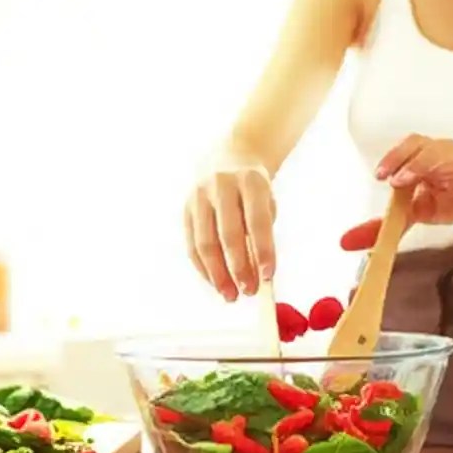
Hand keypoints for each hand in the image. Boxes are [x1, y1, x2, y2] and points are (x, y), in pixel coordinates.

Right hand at [183, 161, 276, 301]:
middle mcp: (221, 185)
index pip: (257, 221)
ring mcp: (199, 196)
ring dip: (217, 274)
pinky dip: (203, 267)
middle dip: (238, 268)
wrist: (229, 157)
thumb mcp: (266, 202)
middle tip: (248, 292)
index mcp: (250, 181)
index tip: (268, 277)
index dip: (263, 251)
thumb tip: (256, 274)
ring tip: (230, 295)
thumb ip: (262, 233)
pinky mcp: (185, 208)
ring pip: (205, 242)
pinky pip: (191, 244)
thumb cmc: (253, 189)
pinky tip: (214, 282)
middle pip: (228, 234)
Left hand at [374, 134, 452, 224]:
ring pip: (437, 150)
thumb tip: (351, 239)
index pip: (405, 148)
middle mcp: (442, 151)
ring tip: (402, 181)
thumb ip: (389, 223)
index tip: (378, 176)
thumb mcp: (420, 211)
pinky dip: (445, 174)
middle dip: (399, 156)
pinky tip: (437, 184)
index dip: (391, 158)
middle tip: (386, 176)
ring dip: (418, 164)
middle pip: (417, 142)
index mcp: (426, 155)